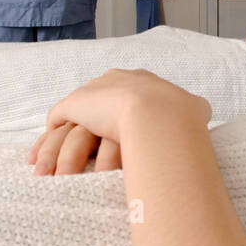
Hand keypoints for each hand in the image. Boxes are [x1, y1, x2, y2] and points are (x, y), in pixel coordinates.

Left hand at [34, 68, 209, 171]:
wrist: (158, 112)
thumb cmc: (179, 114)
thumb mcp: (193, 108)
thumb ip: (192, 110)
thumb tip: (201, 113)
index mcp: (142, 81)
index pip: (124, 93)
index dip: (116, 110)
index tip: (113, 126)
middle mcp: (115, 81)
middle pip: (93, 100)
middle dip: (84, 122)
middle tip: (78, 144)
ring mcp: (94, 92)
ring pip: (71, 116)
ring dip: (59, 141)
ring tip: (52, 165)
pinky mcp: (75, 105)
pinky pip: (57, 122)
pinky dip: (48, 140)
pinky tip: (44, 156)